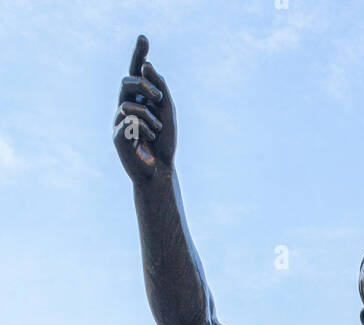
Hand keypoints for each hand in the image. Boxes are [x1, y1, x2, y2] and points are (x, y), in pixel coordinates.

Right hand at [113, 35, 176, 181]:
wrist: (161, 169)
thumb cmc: (164, 142)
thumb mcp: (167, 111)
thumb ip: (160, 87)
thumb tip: (147, 65)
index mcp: (139, 98)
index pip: (136, 72)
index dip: (139, 54)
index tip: (144, 38)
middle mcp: (126, 105)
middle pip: (127, 81)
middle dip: (144, 86)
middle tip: (160, 99)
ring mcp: (119, 120)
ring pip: (128, 104)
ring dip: (150, 117)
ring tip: (157, 131)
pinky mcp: (117, 135)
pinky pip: (129, 121)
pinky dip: (144, 129)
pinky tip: (148, 140)